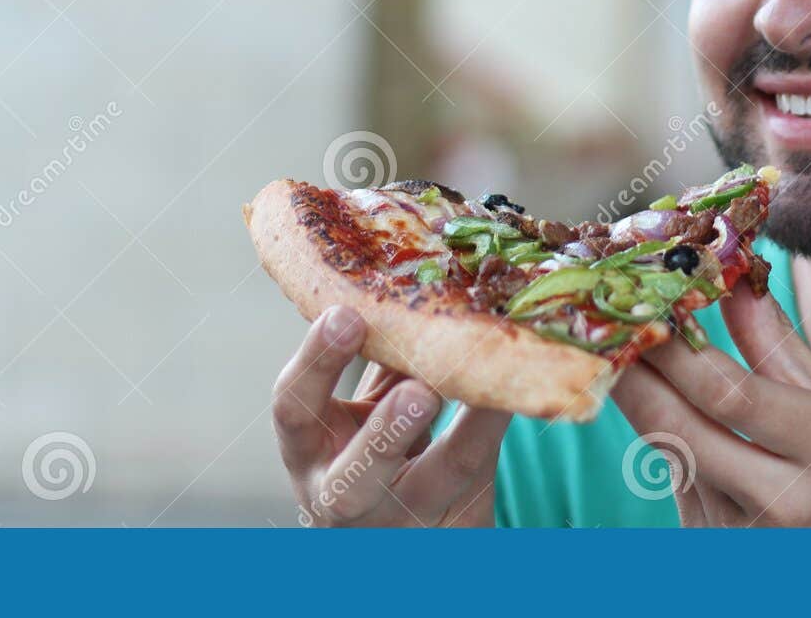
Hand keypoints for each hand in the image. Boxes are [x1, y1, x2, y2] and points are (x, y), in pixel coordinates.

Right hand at [271, 305, 509, 525]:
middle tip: (419, 392)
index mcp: (309, 452)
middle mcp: (344, 499)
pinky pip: (483, 483)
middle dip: (385, 435)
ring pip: (432, 487)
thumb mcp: (360, 410)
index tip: (344, 312)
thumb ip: (378, 359)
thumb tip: (404, 275)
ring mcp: (402, 526)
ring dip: (463, 439)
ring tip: (489, 394)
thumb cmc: (373, 451)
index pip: (293, 410)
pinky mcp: (454, 531)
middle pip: (354, 480)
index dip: (316, 364)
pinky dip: (498, 434)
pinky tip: (517, 395)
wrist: (399, 535)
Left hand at [611, 286, 810, 526]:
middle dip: (633, 367)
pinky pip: (671, 477)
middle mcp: (780, 501)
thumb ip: (779, 348)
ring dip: (636, 394)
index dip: (677, 347)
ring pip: (666, 448)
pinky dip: (658, 432)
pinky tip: (650, 397)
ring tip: (616, 344)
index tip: (647, 302)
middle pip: (678, 424)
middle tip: (605, 320)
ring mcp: (738, 536)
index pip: (731, 393)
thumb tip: (737, 278)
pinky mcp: (708, 551)